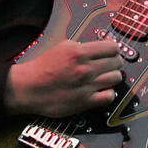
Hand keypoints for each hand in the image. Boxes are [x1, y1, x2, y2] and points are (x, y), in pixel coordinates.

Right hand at [4, 39, 123, 118]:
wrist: (29, 88)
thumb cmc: (43, 67)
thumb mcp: (62, 46)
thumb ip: (81, 46)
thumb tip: (99, 47)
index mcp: (79, 52)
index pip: (112, 47)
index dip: (113, 50)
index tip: (111, 53)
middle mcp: (85, 68)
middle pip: (117, 62)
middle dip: (114, 62)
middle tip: (108, 65)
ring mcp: (87, 86)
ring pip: (116, 78)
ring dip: (112, 77)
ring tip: (104, 78)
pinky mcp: (85, 102)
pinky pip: (109, 96)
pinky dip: (108, 93)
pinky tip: (101, 91)